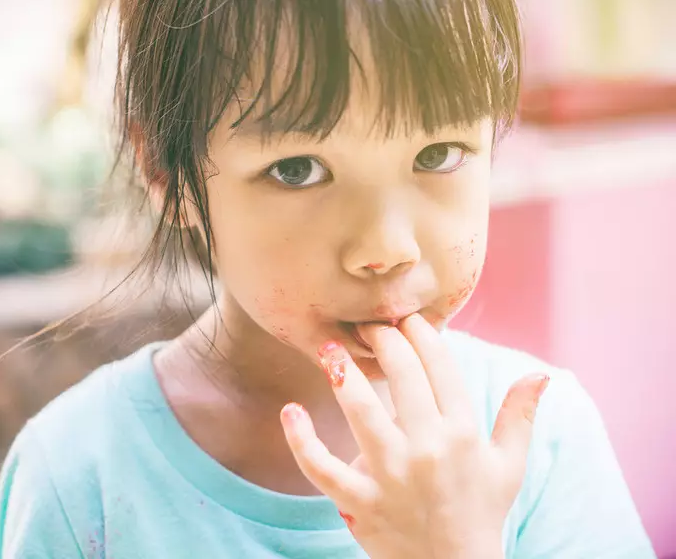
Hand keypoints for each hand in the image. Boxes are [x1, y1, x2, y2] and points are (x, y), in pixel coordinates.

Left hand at [279, 314, 548, 558]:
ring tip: (329, 348)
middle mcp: (429, 448)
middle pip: (402, 376)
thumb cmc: (480, 512)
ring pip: (361, 411)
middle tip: (366, 326)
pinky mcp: (361, 501)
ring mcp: (392, 475)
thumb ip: (519, 417)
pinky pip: (322, 467)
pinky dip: (301, 440)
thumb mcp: (508, 466)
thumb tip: (540, 375)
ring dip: (343, 374)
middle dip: (382, 339)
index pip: (441, 367)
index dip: (421, 334)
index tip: (406, 318)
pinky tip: (290, 412)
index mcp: (464, 433)